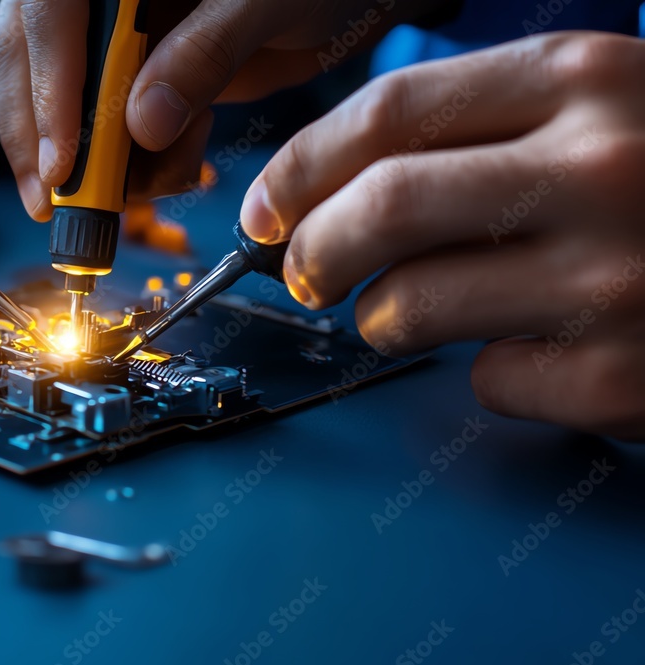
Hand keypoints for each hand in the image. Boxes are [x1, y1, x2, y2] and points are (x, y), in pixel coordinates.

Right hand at [0, 0, 439, 219]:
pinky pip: (114, 128)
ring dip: (98, 159)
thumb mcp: (266, 0)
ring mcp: (120, 36)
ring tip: (154, 183)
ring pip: (65, 101)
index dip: (47, 85)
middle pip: (32, 58)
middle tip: (59, 205)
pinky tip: (177, 168)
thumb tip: (142, 123)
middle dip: (46, 136)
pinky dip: (137, 164)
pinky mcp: (144, 75)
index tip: (63, 161)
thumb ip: (204, 54)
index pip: (47, 11)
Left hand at [240, 32, 644, 438]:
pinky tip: (532, 352)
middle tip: (299, 272)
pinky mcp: (624, 375)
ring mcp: (615, 276)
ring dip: (381, 317)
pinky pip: (488, 380)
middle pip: (381, 207)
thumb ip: (477, 133)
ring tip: (403, 314)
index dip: (299, 167)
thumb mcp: (598, 113)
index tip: (262, 207)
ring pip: (411, 303)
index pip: (388, 113)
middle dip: (310, 250)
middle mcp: (601, 166)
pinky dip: (486, 372)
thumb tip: (331, 188)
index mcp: (583, 79)